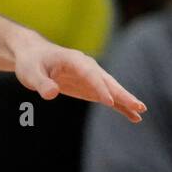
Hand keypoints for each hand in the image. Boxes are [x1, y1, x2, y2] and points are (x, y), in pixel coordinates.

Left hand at [11, 31, 145, 121]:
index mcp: (75, 60)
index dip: (100, 88)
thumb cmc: (32, 63)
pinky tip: (132, 116)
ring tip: (140, 113)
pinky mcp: (90, 87)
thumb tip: (51, 94)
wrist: (34, 55)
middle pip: (108, 81)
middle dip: (123, 94)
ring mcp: (91, 77)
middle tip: (137, 106)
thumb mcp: (31, 73)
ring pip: (112, 89)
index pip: (91, 75)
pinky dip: (119, 106)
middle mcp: (88, 67)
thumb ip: (42, 83)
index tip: (109, 102)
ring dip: (125, 100)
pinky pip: (108, 97)